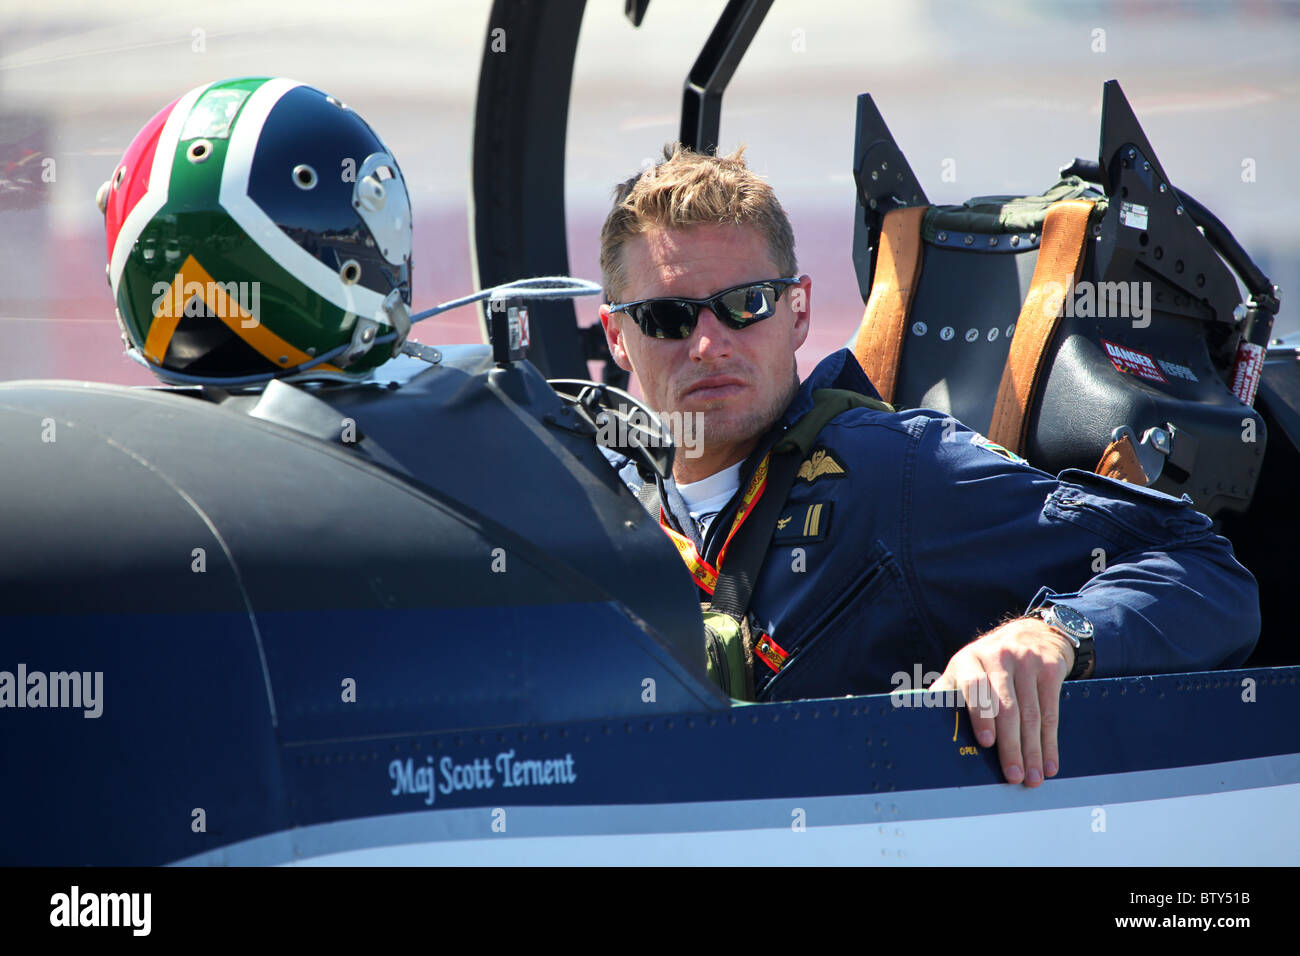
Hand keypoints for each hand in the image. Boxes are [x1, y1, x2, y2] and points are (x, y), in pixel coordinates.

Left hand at [929, 618, 1074, 787]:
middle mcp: (998, 656)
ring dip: (1033, 751)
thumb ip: (948, 693)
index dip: (980, 716)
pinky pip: (1051, 711)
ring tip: (1033, 777)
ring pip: (1031, 714)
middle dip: (1011, 746)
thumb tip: (922, 725)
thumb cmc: (989, 663)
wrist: (1031, 634)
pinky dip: (1050, 741)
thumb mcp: (964, 669)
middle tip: (1014, 776)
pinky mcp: (1050, 668)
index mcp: (969, 660)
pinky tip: (1048, 761)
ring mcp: (1026, 660)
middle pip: (1006, 708)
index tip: (985, 742)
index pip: (974, 687)